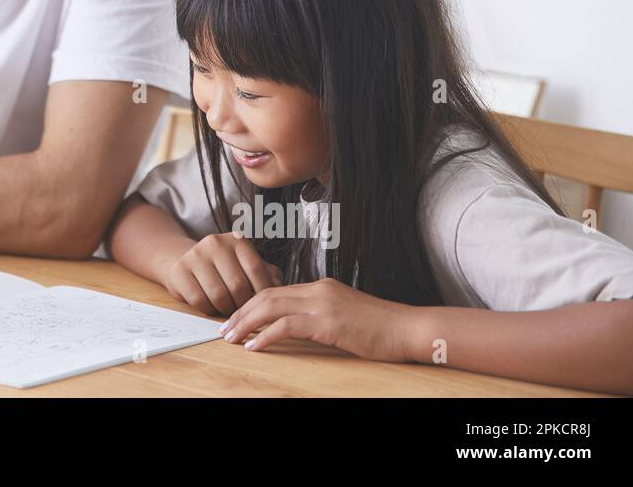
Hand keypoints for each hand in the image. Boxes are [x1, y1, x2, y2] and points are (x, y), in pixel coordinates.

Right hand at [162, 232, 283, 316]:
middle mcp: (216, 243)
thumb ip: (267, 274)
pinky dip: (208, 310)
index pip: (257, 271)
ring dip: (226, 309)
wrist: (185, 259)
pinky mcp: (179, 271)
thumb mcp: (246, 265)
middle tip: (243, 311)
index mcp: (237, 240)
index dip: (262, 294)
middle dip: (243, 305)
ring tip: (228, 309)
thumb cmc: (223, 266)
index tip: (262, 306)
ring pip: (219, 296)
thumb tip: (281, 290)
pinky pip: (199, 301)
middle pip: (238, 286)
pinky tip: (211, 306)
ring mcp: (195, 255)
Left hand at [219, 278, 423, 361]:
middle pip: (266, 295)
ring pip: (271, 307)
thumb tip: (296, 325)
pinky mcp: (328, 322)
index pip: (275, 290)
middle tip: (223, 328)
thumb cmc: (380, 327)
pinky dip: (266, 335)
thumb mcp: (344, 314)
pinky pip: (287, 326)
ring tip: (231, 338)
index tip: (235, 318)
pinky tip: (254, 346)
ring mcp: (322, 304)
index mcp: (319, 286)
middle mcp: (317, 290)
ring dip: (246, 323)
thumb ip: (320, 314)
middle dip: (241, 312)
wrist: (408, 328)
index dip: (251, 304)